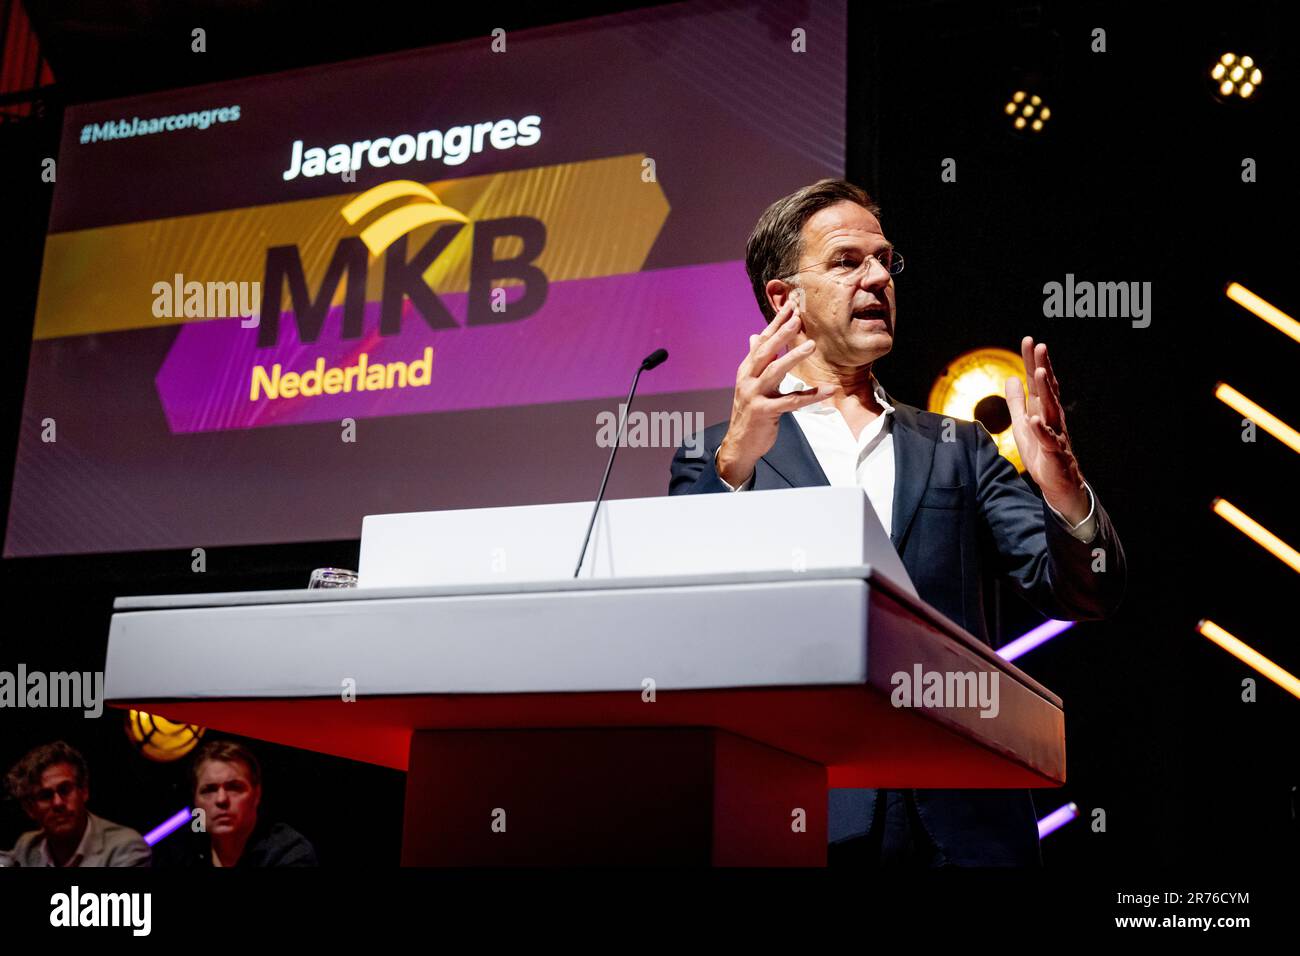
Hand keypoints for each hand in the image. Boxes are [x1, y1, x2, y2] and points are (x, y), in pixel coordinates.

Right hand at [716, 299, 833, 486]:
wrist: (740, 444)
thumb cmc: (749, 412)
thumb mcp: (749, 383)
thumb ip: (754, 360)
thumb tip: (754, 336)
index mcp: (746, 370)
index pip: (761, 342)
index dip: (775, 324)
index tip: (790, 307)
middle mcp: (748, 379)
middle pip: (765, 352)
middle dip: (781, 333)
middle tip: (798, 317)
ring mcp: (755, 395)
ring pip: (775, 372)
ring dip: (793, 357)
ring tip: (811, 345)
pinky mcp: (765, 412)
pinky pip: (791, 402)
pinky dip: (810, 395)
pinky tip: (828, 389)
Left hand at [1005, 336, 1088, 523]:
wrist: (1057, 483)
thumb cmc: (1040, 452)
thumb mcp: (1021, 424)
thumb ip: (1016, 402)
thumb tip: (1011, 377)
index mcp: (1043, 409)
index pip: (1037, 381)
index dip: (1033, 362)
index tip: (1029, 340)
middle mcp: (1052, 417)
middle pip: (1047, 389)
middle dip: (1043, 367)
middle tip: (1040, 346)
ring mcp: (1055, 433)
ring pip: (1051, 409)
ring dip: (1046, 392)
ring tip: (1041, 373)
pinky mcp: (1054, 452)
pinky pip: (1048, 440)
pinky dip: (1041, 430)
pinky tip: (1034, 420)